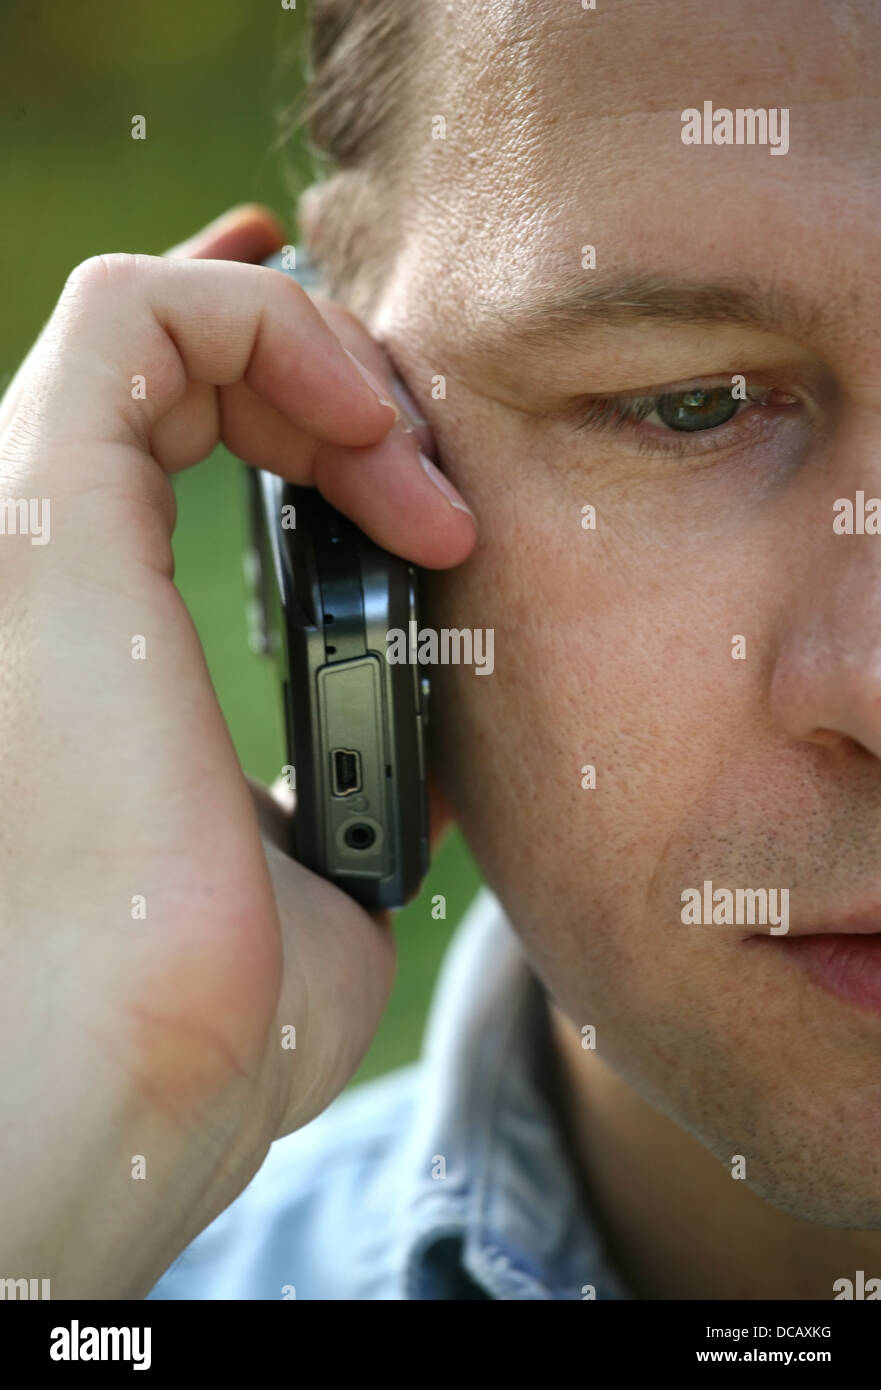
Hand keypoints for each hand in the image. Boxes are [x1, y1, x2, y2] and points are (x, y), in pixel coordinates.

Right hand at [0, 207, 475, 1296]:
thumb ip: (337, 795)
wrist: (143, 1082)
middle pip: (170, 373)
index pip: (149, 440)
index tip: (380, 404)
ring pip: (149, 321)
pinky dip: (268, 326)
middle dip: (328, 388)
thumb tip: (411, 758)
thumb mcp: (307, 871)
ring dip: (317, 360)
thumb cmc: (202, 1016)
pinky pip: (136, 315)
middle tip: (432, 484)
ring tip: (420, 472)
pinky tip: (374, 428)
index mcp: (90, 645)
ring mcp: (29, 531)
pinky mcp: (43, 510)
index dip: (262, 382)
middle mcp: (42, 571)